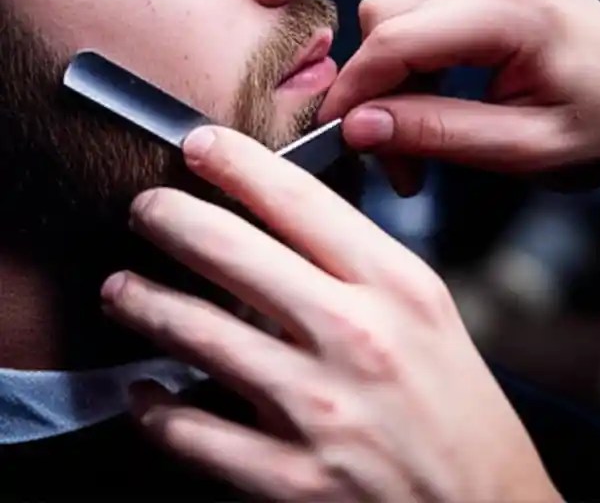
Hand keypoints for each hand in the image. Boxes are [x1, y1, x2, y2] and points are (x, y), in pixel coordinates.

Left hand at [101, 125, 561, 502]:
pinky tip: (147, 395)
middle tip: (145, 209)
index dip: (236, 164)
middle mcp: (357, 338)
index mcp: (399, 289)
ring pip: (196, 334)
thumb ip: (366, 272)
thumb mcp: (433, 318)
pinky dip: (154, 408)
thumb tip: (285, 232)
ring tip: (124, 291)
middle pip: (233, 253)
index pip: (303, 203)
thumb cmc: (461, 412)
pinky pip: (190, 432)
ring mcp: (319, 408)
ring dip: (143, 303)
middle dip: (169, 218)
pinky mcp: (290, 476)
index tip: (198, 144)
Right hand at [316, 0, 599, 192]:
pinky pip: (428, 6)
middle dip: (378, 89)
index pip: (399, 38)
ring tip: (421, 138)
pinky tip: (439, 101)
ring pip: (400, 9)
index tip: (335, 137)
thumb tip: (360, 125)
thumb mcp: (525, 150)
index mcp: (518, 6)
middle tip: (398, 162)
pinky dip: (419, 56)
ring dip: (395, 76)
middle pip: (389, 16)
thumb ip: (440, 134)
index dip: (355, 90)